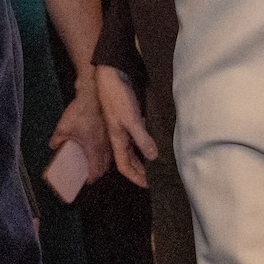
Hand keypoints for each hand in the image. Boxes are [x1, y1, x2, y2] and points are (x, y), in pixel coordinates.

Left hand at [50, 79, 111, 183]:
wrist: (94, 94)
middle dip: (100, 170)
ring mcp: (111, 136)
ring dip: (106, 160)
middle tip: (92, 171)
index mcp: (94, 148)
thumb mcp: (62, 128)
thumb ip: (57, 140)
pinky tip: (104, 144)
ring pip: (112, 154)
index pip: (96, 170)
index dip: (92, 178)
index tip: (88, 180)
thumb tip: (54, 146)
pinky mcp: (113, 128)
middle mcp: (106, 145)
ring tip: (98, 160)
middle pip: (106, 165)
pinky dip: (109, 148)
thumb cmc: (80, 112)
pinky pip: (113, 144)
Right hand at [96, 65, 157, 186]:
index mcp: (117, 140)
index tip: (147, 185)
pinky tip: (150, 141)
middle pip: (127, 160)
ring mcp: (122, 127)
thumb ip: (142, 139)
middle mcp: (118, 137)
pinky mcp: (127, 118)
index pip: (125, 166)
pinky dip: (141, 143)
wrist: (110, 78)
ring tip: (152, 164)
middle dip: (138, 171)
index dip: (135, 176)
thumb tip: (153, 158)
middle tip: (151, 178)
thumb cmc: (119, 99)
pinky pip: (134, 137)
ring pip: (130, 149)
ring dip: (140, 158)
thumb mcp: (132, 120)